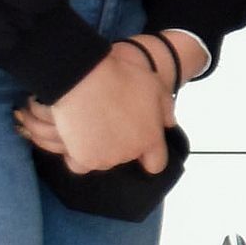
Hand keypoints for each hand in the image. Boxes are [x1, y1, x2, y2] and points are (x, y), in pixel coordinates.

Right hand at [15, 42, 172, 172]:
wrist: (82, 80)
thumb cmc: (119, 79)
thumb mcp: (155, 85)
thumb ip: (166, 108)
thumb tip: (168, 124)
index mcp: (150, 139)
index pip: (156, 163)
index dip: (150, 154)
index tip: (142, 144)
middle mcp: (128, 153)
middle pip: (127, 157)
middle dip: (123, 144)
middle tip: (112, 121)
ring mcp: (104, 159)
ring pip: (104, 160)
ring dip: (100, 149)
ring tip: (93, 126)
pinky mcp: (81, 160)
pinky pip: (80, 165)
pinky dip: (78, 156)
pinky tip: (77, 139)